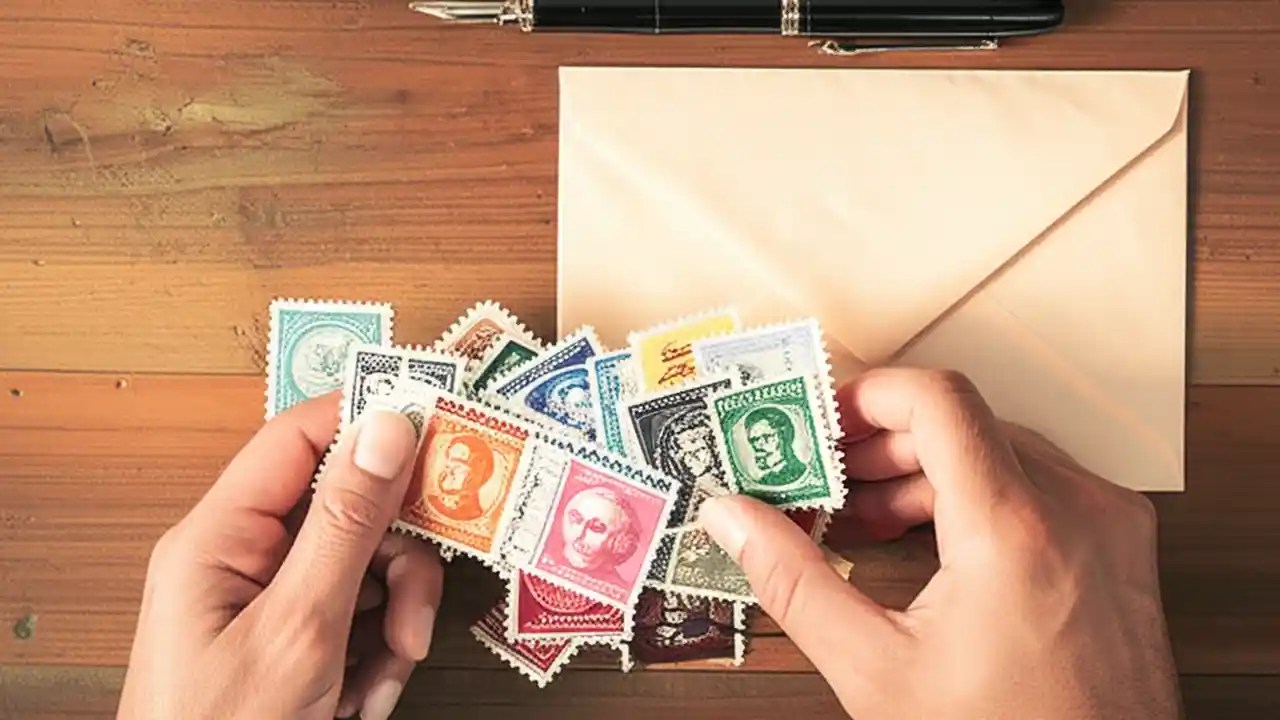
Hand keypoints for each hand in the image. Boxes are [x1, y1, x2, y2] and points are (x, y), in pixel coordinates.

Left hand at [118, 394, 441, 719]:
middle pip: (348, 507)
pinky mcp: (298, 639)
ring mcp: (271, 601)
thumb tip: (387, 429)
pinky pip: (362, 615)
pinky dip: (378, 654)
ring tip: (386, 670)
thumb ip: (345, 525)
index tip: (442, 425)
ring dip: (395, 617)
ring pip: (368, 565)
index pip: (299, 438)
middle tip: (419, 602)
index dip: (369, 421)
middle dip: (396, 558)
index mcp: (218, 537)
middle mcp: (242, 557)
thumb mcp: (300, 629)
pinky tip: (363, 697)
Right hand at [699, 368, 1180, 719]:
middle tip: (822, 475)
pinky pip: (1040, 486)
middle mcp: (1076, 510)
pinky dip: (977, 495)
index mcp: (1013, 528)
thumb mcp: (876, 670)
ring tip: (865, 511)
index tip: (819, 420)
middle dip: (881, 443)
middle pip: (962, 424)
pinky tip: (930, 536)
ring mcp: (1109, 526)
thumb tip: (733, 518)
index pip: (937, 400)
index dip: (867, 396)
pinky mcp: (1123, 549)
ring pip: (1001, 451)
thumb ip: (794, 580)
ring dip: (925, 469)